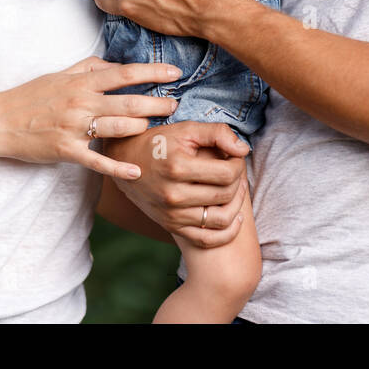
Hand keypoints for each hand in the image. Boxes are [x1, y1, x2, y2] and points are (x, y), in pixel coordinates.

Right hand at [0, 56, 180, 178]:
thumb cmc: (30, 95)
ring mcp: (75, 128)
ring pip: (119, 128)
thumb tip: (116, 65)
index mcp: (81, 82)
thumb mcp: (60, 74)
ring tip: (154, 129)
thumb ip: (89, 67)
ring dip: (142, 129)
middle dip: (158, 104)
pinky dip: (119, 167)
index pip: (125, 74)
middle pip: (130, 103)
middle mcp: (81, 102)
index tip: (175, 74)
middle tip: (175, 105)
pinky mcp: (67, 151)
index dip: (154, 73)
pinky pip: (98, 160)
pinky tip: (137, 172)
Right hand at [104, 121, 250, 247]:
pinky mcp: (171, 226)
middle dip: (239, 181)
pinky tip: (236, 219)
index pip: (227, 173)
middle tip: (236, 171)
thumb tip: (243, 149)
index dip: (238, 164)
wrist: (124, 162)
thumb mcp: (186, 129)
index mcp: (178, 167)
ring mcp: (171, 214)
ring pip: (220, 219)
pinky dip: (227, 233)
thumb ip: (218, 134)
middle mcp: (173, 194)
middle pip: (225, 195)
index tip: (235, 157)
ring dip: (237, 205)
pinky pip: (206, 239)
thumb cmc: (160, 143)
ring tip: (236, 191)